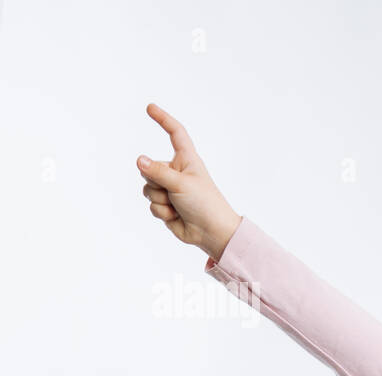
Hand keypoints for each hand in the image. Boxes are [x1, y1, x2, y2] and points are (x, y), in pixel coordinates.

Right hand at [137, 104, 241, 260]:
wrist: (212, 232)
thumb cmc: (205, 203)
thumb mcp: (181, 183)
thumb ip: (157, 171)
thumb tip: (139, 160)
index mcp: (187, 160)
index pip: (175, 134)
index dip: (163, 120)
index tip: (150, 107)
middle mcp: (176, 172)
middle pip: (148, 167)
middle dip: (156, 181)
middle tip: (175, 192)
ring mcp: (170, 189)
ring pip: (147, 188)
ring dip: (159, 199)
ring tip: (177, 205)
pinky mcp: (166, 205)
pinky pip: (151, 204)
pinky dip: (161, 212)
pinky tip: (175, 216)